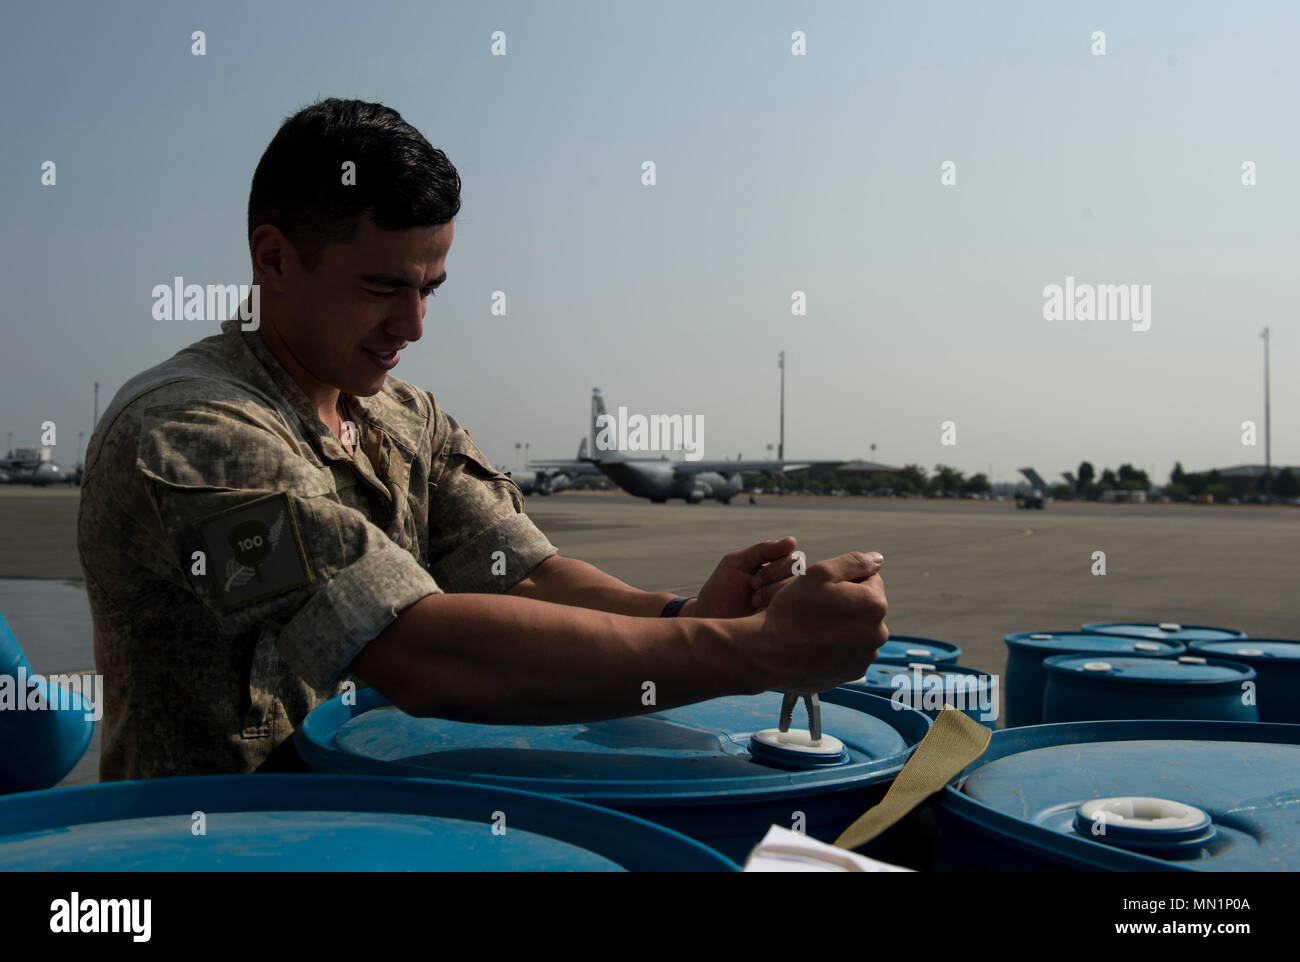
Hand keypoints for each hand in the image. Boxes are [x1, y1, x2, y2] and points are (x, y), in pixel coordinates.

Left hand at [692, 537, 799, 618]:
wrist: (710, 624)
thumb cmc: (721, 592)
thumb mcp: (736, 564)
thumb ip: (762, 550)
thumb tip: (793, 541)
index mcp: (777, 569)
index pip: (793, 559)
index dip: (775, 568)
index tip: (752, 581)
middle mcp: (787, 586)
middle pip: (799, 573)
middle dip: (774, 579)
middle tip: (753, 590)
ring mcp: (789, 606)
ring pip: (799, 592)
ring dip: (776, 595)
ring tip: (755, 604)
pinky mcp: (788, 624)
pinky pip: (797, 613)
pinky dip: (779, 612)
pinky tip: (761, 616)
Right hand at [754, 551, 887, 691]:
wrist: (769, 654)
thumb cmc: (793, 609)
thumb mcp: (821, 572)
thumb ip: (855, 562)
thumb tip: (878, 559)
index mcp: (875, 606)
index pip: (869, 579)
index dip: (843, 579)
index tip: (821, 589)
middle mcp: (877, 634)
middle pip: (864, 606)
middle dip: (846, 602)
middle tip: (814, 607)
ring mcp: (865, 657)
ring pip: (857, 630)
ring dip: (841, 625)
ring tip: (812, 626)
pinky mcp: (852, 674)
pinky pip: (848, 652)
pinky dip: (835, 646)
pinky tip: (814, 644)